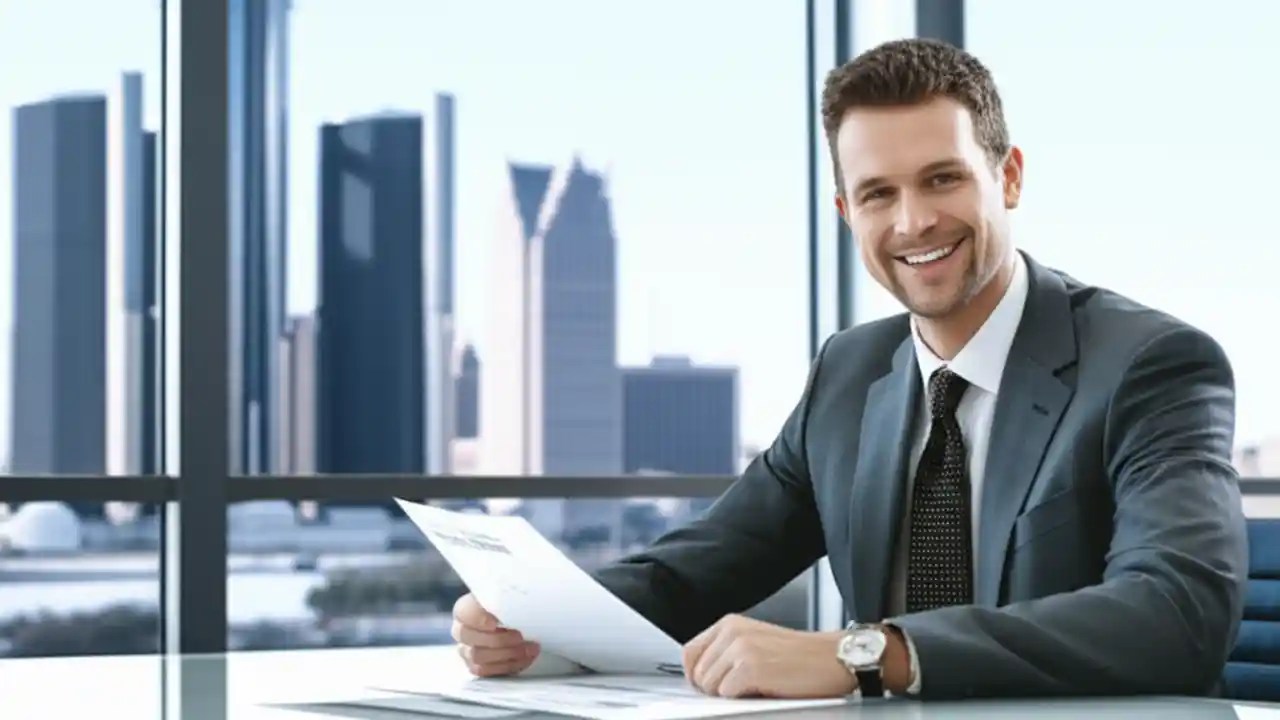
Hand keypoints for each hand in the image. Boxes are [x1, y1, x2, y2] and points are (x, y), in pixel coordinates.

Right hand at [451, 593, 540, 676]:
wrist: (518, 621)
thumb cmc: (513, 607)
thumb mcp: (511, 598)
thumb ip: (508, 598)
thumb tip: (516, 595)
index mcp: (464, 609)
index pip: (464, 613)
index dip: (478, 618)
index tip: (495, 622)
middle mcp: (461, 630)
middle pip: (470, 638)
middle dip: (499, 639)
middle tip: (520, 636)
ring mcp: (467, 651)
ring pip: (478, 657)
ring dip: (507, 654)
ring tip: (529, 648)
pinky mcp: (477, 666)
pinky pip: (486, 671)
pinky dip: (508, 665)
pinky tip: (525, 658)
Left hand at [681, 614, 854, 698]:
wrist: (832, 658)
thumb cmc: (799, 656)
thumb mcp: (756, 643)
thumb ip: (727, 652)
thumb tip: (701, 678)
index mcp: (730, 624)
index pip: (690, 652)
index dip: (696, 675)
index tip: (709, 686)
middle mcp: (732, 632)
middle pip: (698, 674)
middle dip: (715, 688)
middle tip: (743, 689)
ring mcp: (740, 648)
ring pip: (710, 686)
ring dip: (729, 695)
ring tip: (756, 687)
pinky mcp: (750, 668)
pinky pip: (727, 694)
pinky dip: (743, 699)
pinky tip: (764, 689)